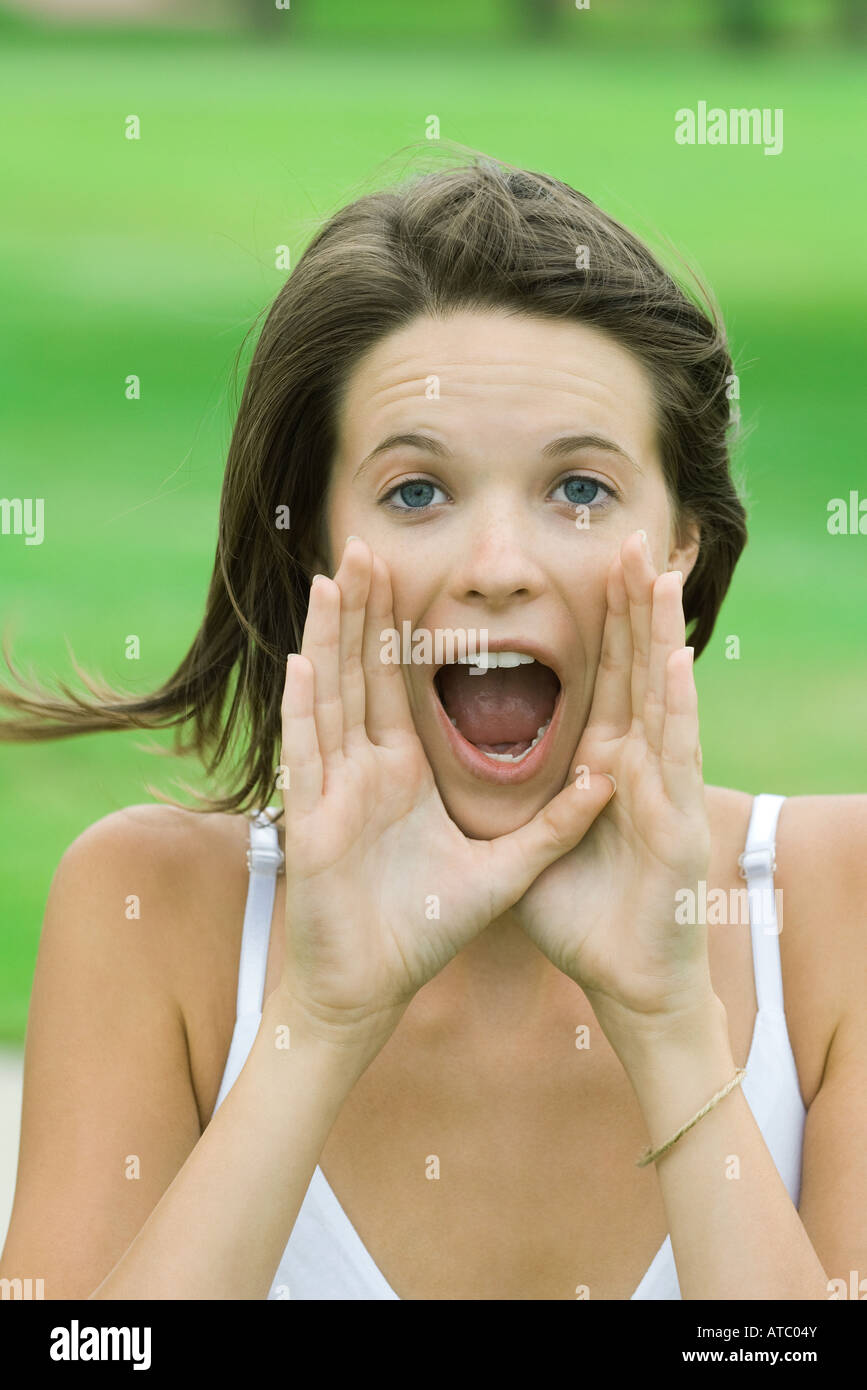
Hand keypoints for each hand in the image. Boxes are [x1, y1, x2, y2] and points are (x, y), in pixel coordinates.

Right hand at [278, 536, 615, 1049]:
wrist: (370, 988)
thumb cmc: (424, 930)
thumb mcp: (506, 870)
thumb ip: (554, 824)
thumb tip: (610, 776)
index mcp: (404, 772)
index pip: (401, 684)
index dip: (401, 628)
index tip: (406, 571)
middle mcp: (364, 771)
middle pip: (361, 674)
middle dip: (361, 610)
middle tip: (363, 546)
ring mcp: (334, 792)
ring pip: (330, 699)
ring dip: (328, 639)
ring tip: (330, 580)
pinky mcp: (313, 825)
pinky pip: (306, 759)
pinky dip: (302, 712)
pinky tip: (300, 663)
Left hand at [511, 530, 713, 1035]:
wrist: (633, 987)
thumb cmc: (590, 921)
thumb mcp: (536, 851)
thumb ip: (525, 807)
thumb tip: (482, 780)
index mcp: (602, 768)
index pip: (598, 680)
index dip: (597, 624)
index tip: (592, 566)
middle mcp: (637, 768)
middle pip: (630, 670)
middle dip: (630, 604)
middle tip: (630, 540)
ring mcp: (663, 792)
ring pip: (658, 696)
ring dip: (658, 633)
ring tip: (655, 571)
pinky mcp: (677, 825)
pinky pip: (672, 756)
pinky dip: (675, 706)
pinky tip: (673, 658)